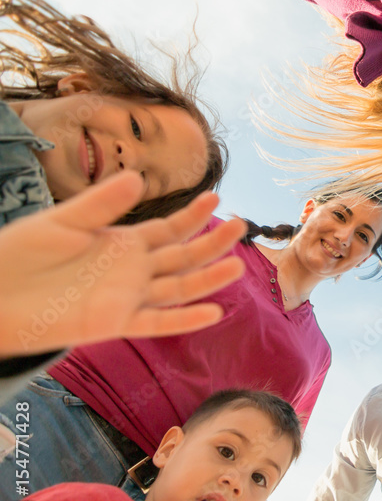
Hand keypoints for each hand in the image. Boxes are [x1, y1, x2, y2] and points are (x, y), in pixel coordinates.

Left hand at [0, 171, 245, 356]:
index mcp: (122, 243)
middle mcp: (132, 271)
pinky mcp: (115, 323)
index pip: (169, 230)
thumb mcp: (63, 220)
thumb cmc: (21, 254)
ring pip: (179, 288)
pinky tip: (212, 312)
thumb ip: (101, 203)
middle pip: (183, 257)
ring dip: (208, 279)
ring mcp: (128, 297)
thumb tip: (139, 178)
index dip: (194, 215)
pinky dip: (184, 319)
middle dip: (213, 242)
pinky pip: (156, 322)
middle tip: (241, 225)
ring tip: (237, 265)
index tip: (217, 197)